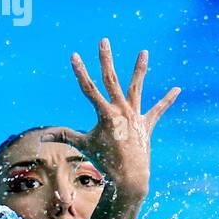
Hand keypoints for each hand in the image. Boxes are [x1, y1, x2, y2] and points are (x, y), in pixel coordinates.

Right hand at [43, 38, 179, 200]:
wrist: (129, 178)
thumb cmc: (104, 161)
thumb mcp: (83, 145)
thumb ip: (63, 135)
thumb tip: (41, 136)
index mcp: (105, 114)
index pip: (88, 89)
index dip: (80, 72)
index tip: (74, 55)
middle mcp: (121, 111)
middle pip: (112, 79)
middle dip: (106, 59)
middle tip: (104, 41)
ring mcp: (135, 116)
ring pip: (137, 87)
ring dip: (140, 69)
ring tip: (144, 51)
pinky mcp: (147, 124)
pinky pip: (159, 110)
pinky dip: (168, 100)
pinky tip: (178, 89)